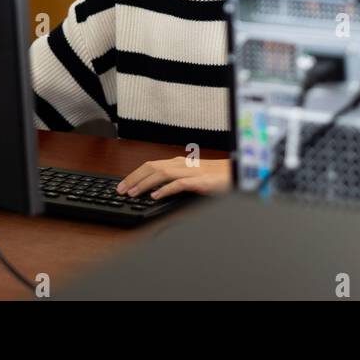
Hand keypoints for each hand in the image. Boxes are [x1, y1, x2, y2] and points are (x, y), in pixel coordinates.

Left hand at [116, 156, 231, 199]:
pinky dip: (165, 190)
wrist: (238, 174)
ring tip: (133, 193)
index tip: (122, 185)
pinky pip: (179, 184)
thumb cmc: (215, 177)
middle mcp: (182, 164)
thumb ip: (174, 179)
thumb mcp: (191, 176)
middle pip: (152, 167)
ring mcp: (191, 172)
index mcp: (178, 162)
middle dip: (134, 178)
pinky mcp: (200, 181)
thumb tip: (155, 188)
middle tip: (120, 190)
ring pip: (162, 174)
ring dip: (145, 184)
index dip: (134, 174)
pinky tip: (155, 196)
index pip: (150, 165)